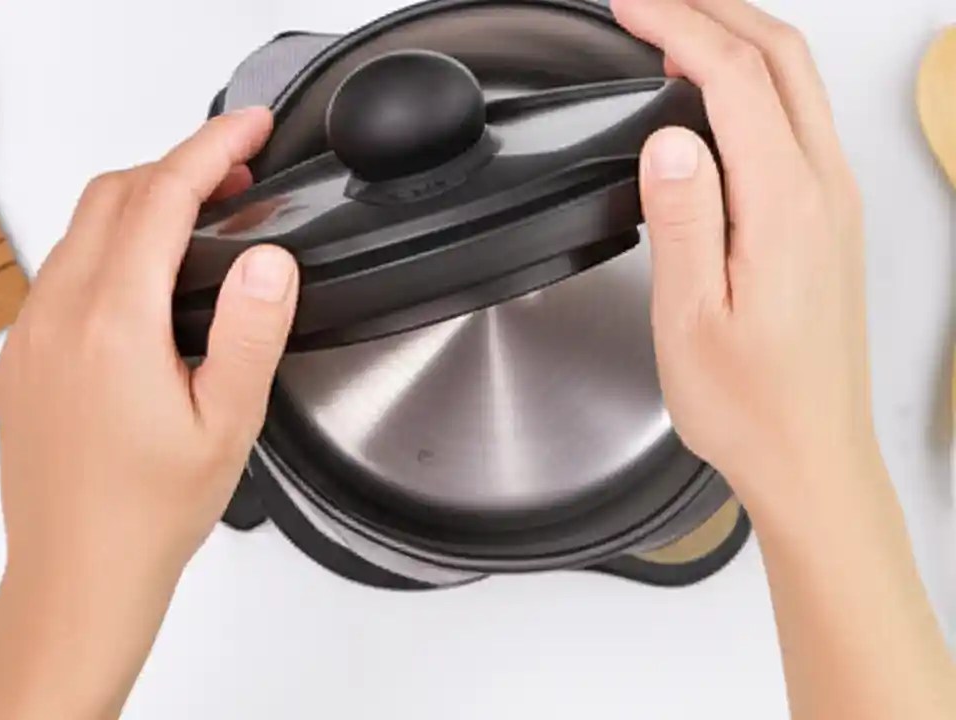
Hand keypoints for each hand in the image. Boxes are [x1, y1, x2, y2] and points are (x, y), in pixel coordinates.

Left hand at [0, 107, 295, 581]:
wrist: (75, 577)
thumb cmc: (147, 515)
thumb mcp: (229, 423)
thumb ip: (250, 330)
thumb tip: (269, 259)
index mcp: (114, 323)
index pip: (162, 196)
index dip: (212, 147)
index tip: (249, 128)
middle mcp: (58, 316)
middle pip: (112, 194)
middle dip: (176, 166)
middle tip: (236, 175)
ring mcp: (29, 335)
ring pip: (79, 230)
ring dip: (138, 205)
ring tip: (200, 224)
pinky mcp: (17, 359)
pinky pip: (58, 273)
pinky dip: (105, 249)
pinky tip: (144, 286)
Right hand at [612, 0, 873, 512]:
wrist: (812, 456)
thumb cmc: (752, 404)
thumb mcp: (692, 316)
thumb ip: (684, 218)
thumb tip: (670, 138)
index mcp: (785, 207)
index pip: (735, 78)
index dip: (679, 26)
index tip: (630, 7)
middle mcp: (824, 192)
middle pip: (781, 57)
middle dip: (713, 10)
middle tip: (649, 2)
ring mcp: (835, 202)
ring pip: (797, 81)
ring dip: (738, 38)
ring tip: (675, 28)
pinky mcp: (830, 220)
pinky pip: (799, 118)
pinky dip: (756, 81)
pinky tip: (714, 96)